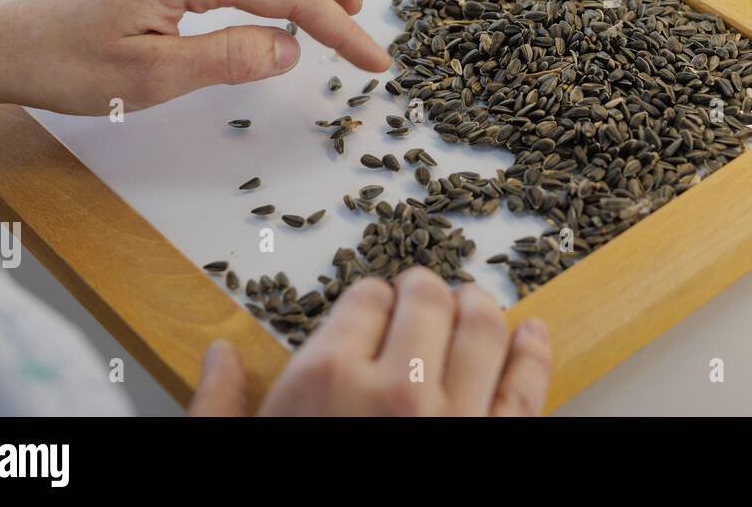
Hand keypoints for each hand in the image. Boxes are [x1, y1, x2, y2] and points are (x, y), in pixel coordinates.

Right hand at [189, 268, 552, 415]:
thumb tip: (219, 357)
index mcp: (326, 381)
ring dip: (477, 306)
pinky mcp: (496, 450)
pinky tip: (530, 335)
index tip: (371, 303)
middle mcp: (396, 389)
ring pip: (481, 330)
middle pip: (426, 303)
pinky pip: (524, 389)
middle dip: (422, 290)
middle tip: (421, 291)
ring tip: (470, 303)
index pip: (364, 300)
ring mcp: (454, 419)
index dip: (369, 297)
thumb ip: (220, 408)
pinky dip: (531, 353)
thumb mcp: (234, 461)